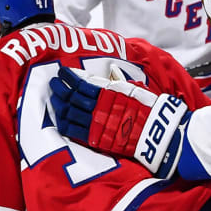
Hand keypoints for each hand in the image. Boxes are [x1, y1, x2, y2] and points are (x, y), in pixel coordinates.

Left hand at [49, 66, 187, 179]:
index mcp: (107, 92)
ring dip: (58, 104)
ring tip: (53, 99)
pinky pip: (73, 130)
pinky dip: (63, 123)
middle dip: (59, 89)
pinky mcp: (95, 138)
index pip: (80, 82)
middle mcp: (98, 106)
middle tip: (53, 83)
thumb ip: (119, 82)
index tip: (61, 72)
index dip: (68, 77)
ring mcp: (94, 123)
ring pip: (68, 112)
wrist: (157, 133)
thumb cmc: (149, 109)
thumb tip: (111, 72)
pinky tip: (59, 118)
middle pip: (70, 96)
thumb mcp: (134, 89)